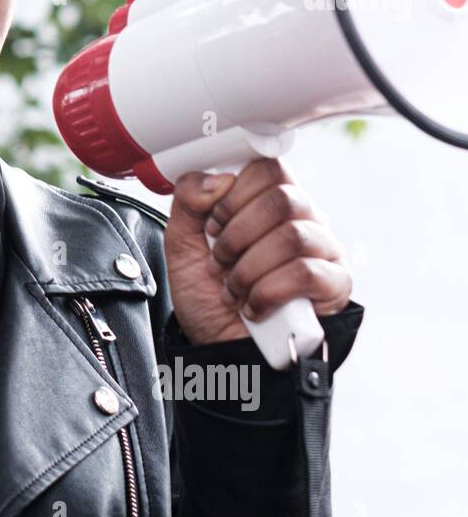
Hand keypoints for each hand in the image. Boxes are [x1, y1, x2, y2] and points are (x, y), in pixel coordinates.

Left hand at [163, 158, 352, 349]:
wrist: (219, 348)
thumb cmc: (208, 294)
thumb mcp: (181, 245)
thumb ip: (187, 201)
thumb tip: (218, 178)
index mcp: (268, 201)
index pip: (268, 168)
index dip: (234, 194)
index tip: (212, 225)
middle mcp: (302, 219)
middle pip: (283, 198)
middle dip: (237, 235)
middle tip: (220, 261)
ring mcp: (323, 250)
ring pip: (293, 236)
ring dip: (249, 268)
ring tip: (233, 288)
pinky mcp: (334, 284)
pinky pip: (307, 272)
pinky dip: (268, 291)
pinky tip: (254, 306)